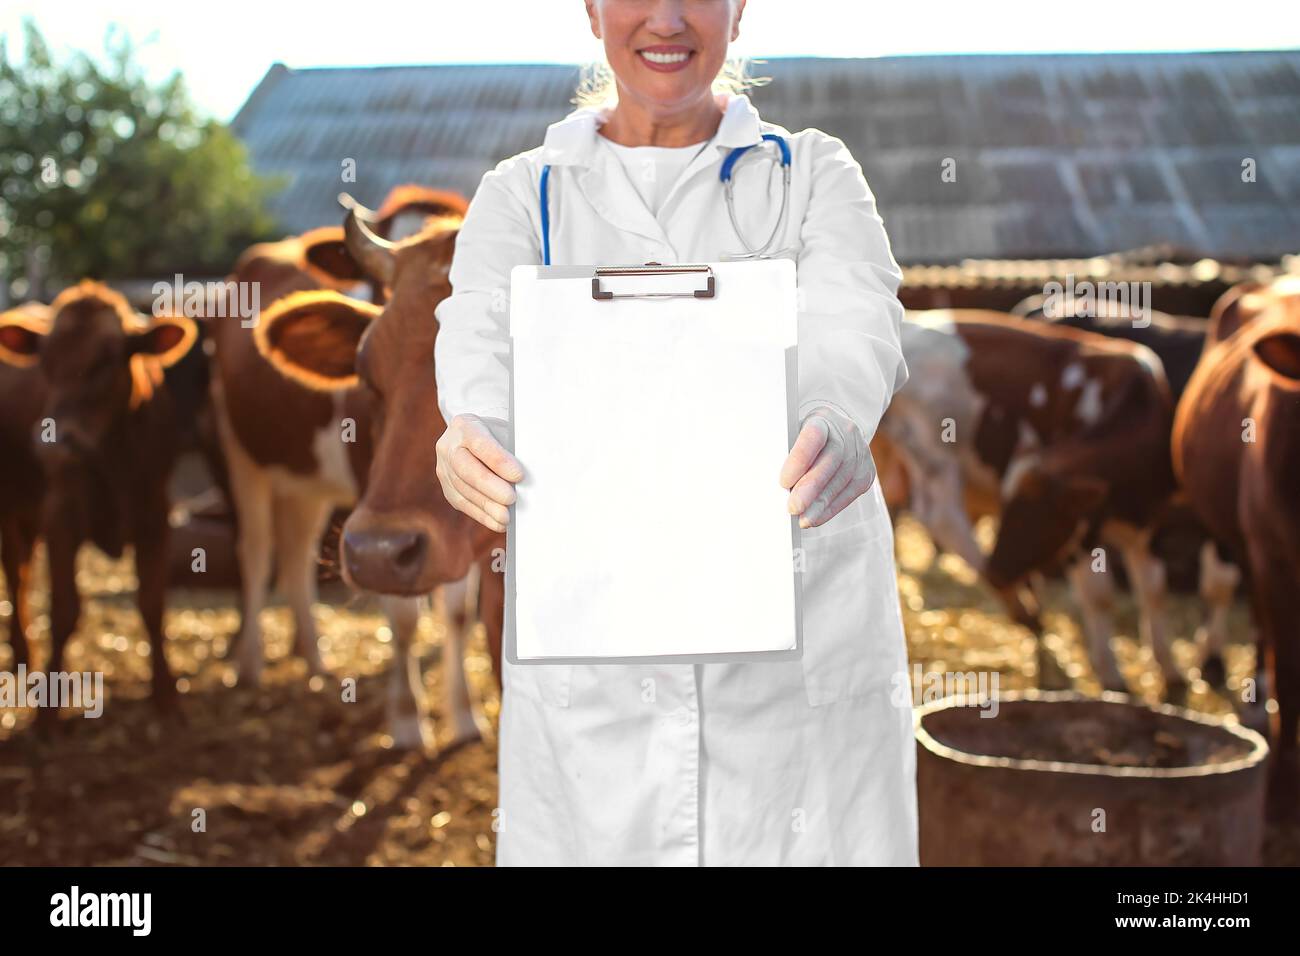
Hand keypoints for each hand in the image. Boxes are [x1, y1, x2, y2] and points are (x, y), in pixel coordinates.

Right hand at [435, 414, 523, 531]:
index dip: (498, 461)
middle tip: (511, 499)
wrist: (475, 439)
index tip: (518, 475)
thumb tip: (526, 478)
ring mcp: (444, 468)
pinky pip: (463, 504)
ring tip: (507, 516)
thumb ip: (513, 449)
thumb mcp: (504, 432)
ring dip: (487, 506)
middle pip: (466, 470)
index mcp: (464, 426)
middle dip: (490, 487)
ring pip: (464, 490)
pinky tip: (498, 523)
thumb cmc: (498, 435)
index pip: (480, 444)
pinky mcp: (447, 488)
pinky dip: (482, 515)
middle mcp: (448, 447)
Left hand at [779, 405, 875, 528]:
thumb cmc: (804, 439)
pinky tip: (816, 518)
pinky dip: (831, 508)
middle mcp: (845, 432)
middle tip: (794, 508)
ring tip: (803, 519)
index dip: (800, 459)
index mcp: (822, 419)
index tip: (783, 481)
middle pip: (831, 460)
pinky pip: (850, 493)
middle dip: (811, 488)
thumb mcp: (793, 436)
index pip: (813, 436)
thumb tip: (779, 486)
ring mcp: (860, 452)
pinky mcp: (867, 472)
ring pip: (842, 480)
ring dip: (821, 504)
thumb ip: (785, 454)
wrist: (836, 431)